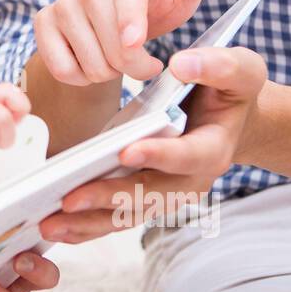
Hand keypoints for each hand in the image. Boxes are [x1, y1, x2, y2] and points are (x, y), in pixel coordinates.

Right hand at [34, 0, 235, 84]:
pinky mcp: (44, 23)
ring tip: (120, 61)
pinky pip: (60, 66)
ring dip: (108, 72)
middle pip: (109, 39)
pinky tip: (94, 65)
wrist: (123, 16)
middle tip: (147, 65)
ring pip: (86, 58)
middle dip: (132, 64)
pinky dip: (80, 77)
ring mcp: (63, 2)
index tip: (135, 43)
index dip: (130, 20)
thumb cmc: (159, 3)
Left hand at [40, 45, 267, 242]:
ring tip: (51, 224)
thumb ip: (217, 65)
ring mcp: (167, 193)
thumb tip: (182, 64)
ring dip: (90, 221)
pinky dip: (88, 224)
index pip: (187, 156)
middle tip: (70, 199)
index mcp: (213, 148)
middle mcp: (190, 180)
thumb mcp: (239, 70)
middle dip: (109, 197)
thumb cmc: (230, 90)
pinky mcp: (146, 197)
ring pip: (129, 213)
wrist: (230, 119)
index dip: (159, 155)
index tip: (127, 152)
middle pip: (149, 195)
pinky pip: (118, 216)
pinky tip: (57, 227)